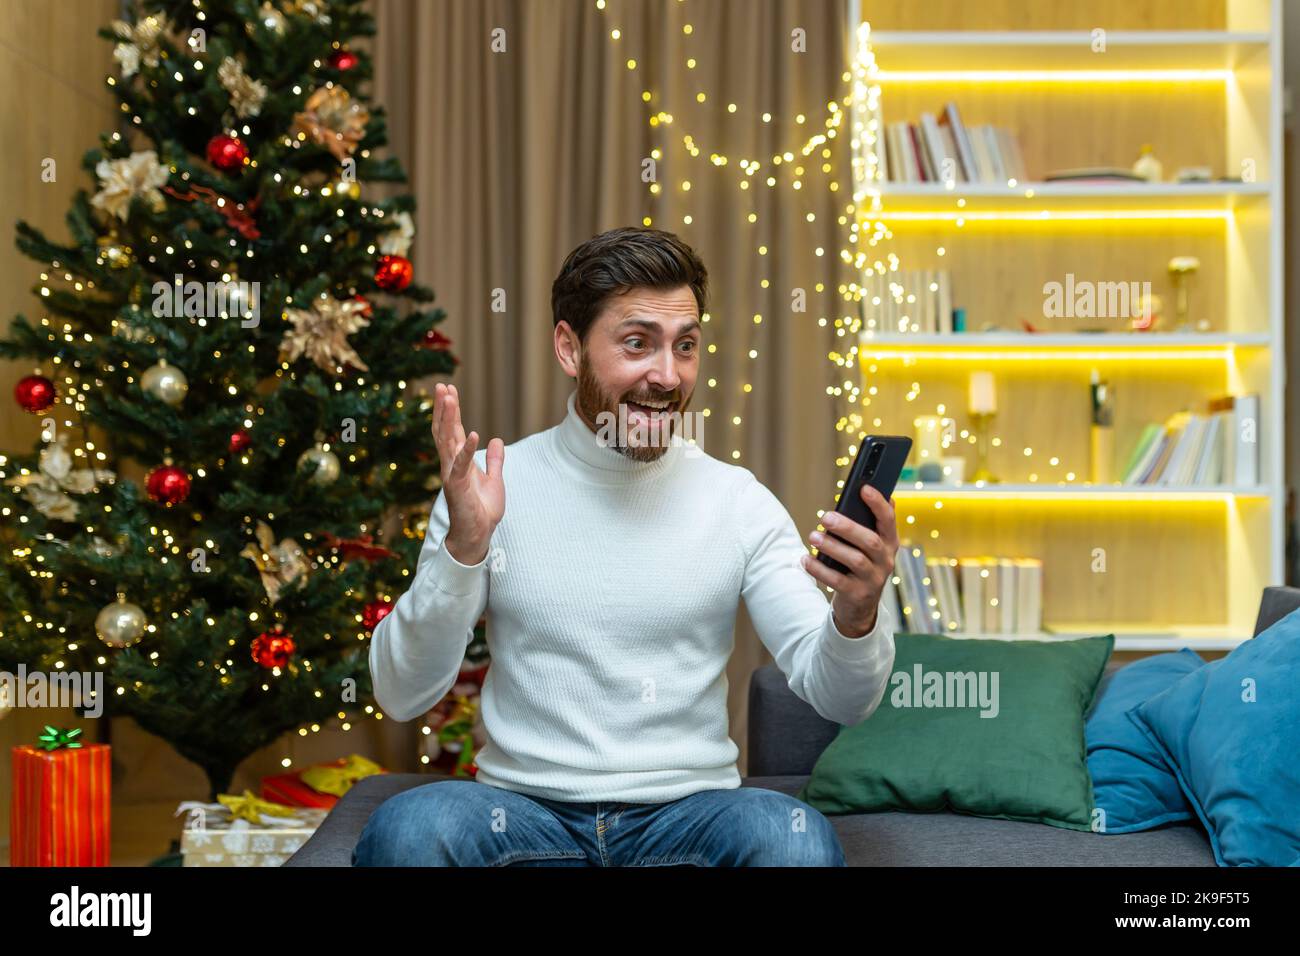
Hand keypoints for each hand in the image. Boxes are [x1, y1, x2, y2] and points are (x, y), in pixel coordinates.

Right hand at [432, 383, 504, 564]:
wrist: (477, 536)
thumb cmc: (481, 510)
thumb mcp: (494, 480)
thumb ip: (494, 460)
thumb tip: (495, 440)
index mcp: (459, 461)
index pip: (454, 431)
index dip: (451, 411)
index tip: (449, 390)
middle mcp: (451, 465)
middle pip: (444, 431)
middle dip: (443, 409)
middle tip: (441, 386)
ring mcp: (452, 474)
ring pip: (448, 442)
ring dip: (449, 420)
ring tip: (448, 399)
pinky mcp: (458, 487)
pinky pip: (461, 465)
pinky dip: (467, 450)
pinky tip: (473, 434)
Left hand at [801, 484, 898, 636]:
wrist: (860, 606)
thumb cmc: (861, 566)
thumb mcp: (870, 547)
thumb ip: (869, 522)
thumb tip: (867, 489)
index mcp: (889, 543)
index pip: (888, 520)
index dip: (878, 504)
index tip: (864, 489)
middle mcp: (885, 561)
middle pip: (870, 541)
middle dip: (847, 527)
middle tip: (825, 517)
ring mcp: (873, 579)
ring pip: (855, 560)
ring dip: (832, 546)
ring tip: (813, 537)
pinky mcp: (858, 594)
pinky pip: (837, 581)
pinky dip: (819, 569)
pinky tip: (805, 560)